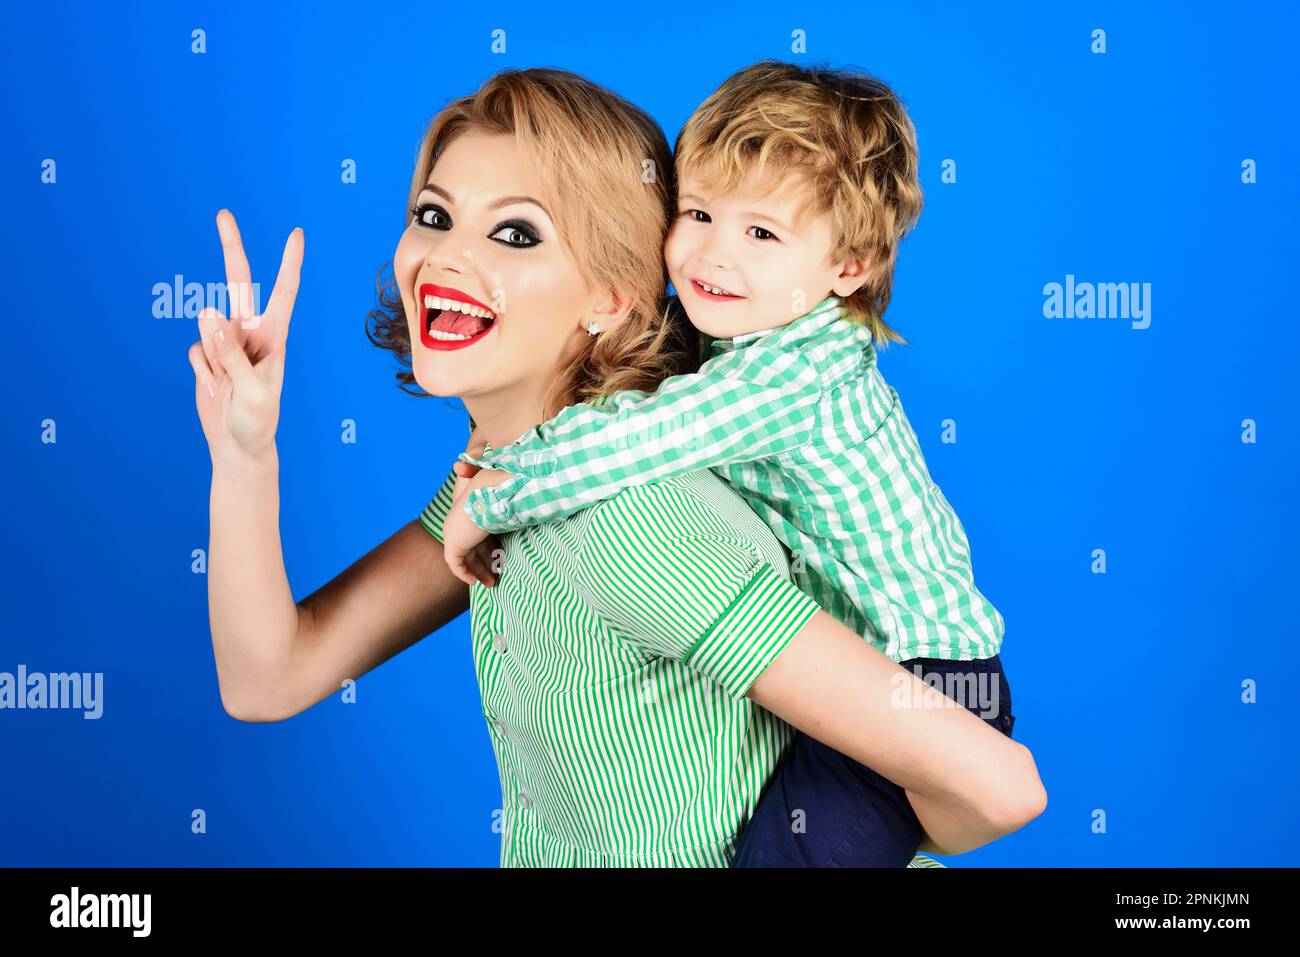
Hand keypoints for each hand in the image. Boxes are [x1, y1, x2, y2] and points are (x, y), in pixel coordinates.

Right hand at [187, 209, 302, 468]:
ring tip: (227, 384)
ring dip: (212, 355)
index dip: (289, 263)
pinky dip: (202, 370)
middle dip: (232, 247)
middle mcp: (250, 333)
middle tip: (223, 214)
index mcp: (274, 337)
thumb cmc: (258, 420)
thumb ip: (229, 353)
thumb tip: (207, 312)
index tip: (296, 234)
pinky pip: (196, 352)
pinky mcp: (207, 356)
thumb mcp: (252, 391)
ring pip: (208, 327)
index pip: (282, 292)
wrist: (239, 446)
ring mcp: (227, 342)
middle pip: (238, 283)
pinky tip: (214, 388)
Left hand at [442, 466, 516, 586]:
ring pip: (465, 558)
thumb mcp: (510, 510)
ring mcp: (455, 532)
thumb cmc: (504, 499)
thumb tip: (535, 523)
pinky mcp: (453, 543)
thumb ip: (515, 518)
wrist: (491, 496)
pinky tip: (474, 582)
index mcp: (475, 513)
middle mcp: (462, 522)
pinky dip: (464, 574)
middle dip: (485, 564)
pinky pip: (455, 564)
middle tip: (497, 578)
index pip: (481, 537)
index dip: (491, 551)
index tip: (502, 562)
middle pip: (473, 548)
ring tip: (491, 583)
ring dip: (478, 572)